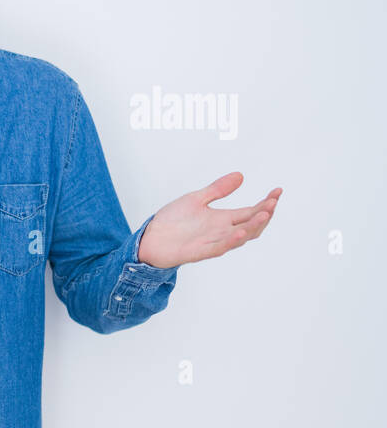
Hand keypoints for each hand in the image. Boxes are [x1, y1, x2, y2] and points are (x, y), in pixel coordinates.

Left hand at [137, 172, 280, 267]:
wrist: (150, 238)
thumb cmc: (172, 221)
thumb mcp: (196, 199)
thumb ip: (217, 190)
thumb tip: (240, 175)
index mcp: (223, 219)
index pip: (251, 211)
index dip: (266, 203)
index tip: (278, 191)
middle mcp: (222, 232)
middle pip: (251, 225)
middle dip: (264, 214)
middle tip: (273, 202)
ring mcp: (212, 242)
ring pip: (239, 238)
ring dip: (253, 226)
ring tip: (264, 214)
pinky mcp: (199, 252)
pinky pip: (219, 248)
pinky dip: (231, 241)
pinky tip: (240, 232)